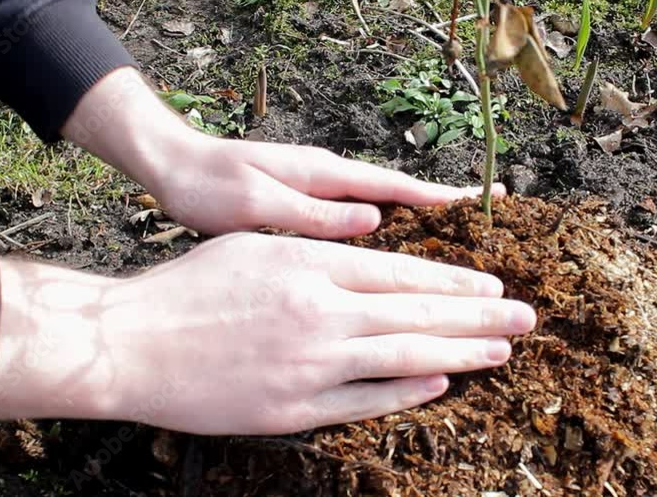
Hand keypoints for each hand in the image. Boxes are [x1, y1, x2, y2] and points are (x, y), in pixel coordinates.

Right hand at [0, 234, 535, 434]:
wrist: (131, 342)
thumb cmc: (187, 286)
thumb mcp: (256, 248)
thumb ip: (316, 255)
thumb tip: (369, 258)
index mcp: (312, 267)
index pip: (403, 274)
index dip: (454, 281)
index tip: (492, 285)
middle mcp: (321, 313)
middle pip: (417, 313)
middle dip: (478, 315)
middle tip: (525, 316)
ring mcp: (310, 364)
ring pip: (403, 355)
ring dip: (459, 352)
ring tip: (500, 350)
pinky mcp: (293, 408)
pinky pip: (364, 400)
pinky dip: (406, 391)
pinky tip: (440, 384)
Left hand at [61, 67, 503, 238]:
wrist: (169, 164)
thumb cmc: (206, 187)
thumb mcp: (256, 206)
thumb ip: (312, 215)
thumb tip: (373, 219)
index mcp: (321, 174)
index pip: (393, 185)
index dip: (439, 197)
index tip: (482, 201)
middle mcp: (326, 174)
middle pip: (397, 188)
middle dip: (444, 198)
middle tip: (490, 207)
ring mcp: (316, 183)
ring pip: (380, 197)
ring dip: (418, 208)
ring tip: (458, 224)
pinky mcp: (303, 195)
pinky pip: (357, 207)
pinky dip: (386, 216)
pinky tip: (394, 235)